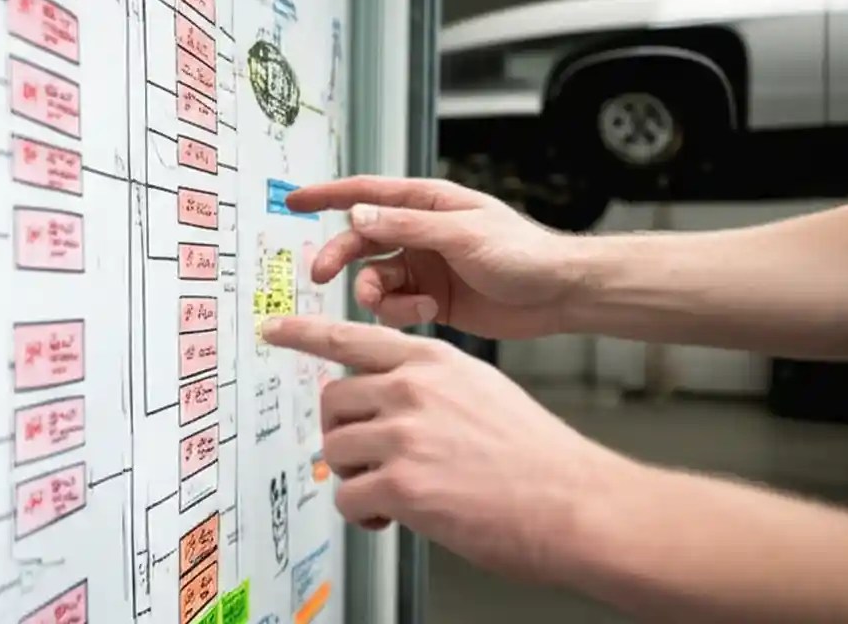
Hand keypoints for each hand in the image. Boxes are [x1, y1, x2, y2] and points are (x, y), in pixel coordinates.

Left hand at [262, 316, 626, 582]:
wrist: (576, 503)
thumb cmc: (537, 457)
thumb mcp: (482, 390)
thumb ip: (429, 386)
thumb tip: (385, 399)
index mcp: (433, 361)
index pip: (350, 337)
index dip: (302, 333)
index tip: (271, 328)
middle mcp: (413, 389)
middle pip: (332, 401)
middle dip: (343, 434)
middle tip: (368, 459)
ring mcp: (405, 434)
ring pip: (335, 450)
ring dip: (354, 477)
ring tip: (391, 493)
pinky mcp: (402, 484)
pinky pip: (347, 496)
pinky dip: (362, 514)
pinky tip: (391, 518)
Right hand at [286, 176, 584, 338]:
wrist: (559, 294)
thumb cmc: (522, 253)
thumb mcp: (461, 234)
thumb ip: (406, 225)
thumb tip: (356, 214)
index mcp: (427, 203)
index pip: (366, 194)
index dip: (326, 195)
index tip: (292, 200)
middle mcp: (420, 232)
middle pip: (361, 240)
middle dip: (340, 257)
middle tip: (321, 275)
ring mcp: (424, 266)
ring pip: (375, 279)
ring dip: (377, 295)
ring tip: (407, 305)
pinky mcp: (431, 299)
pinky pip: (395, 306)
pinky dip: (401, 313)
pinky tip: (426, 314)